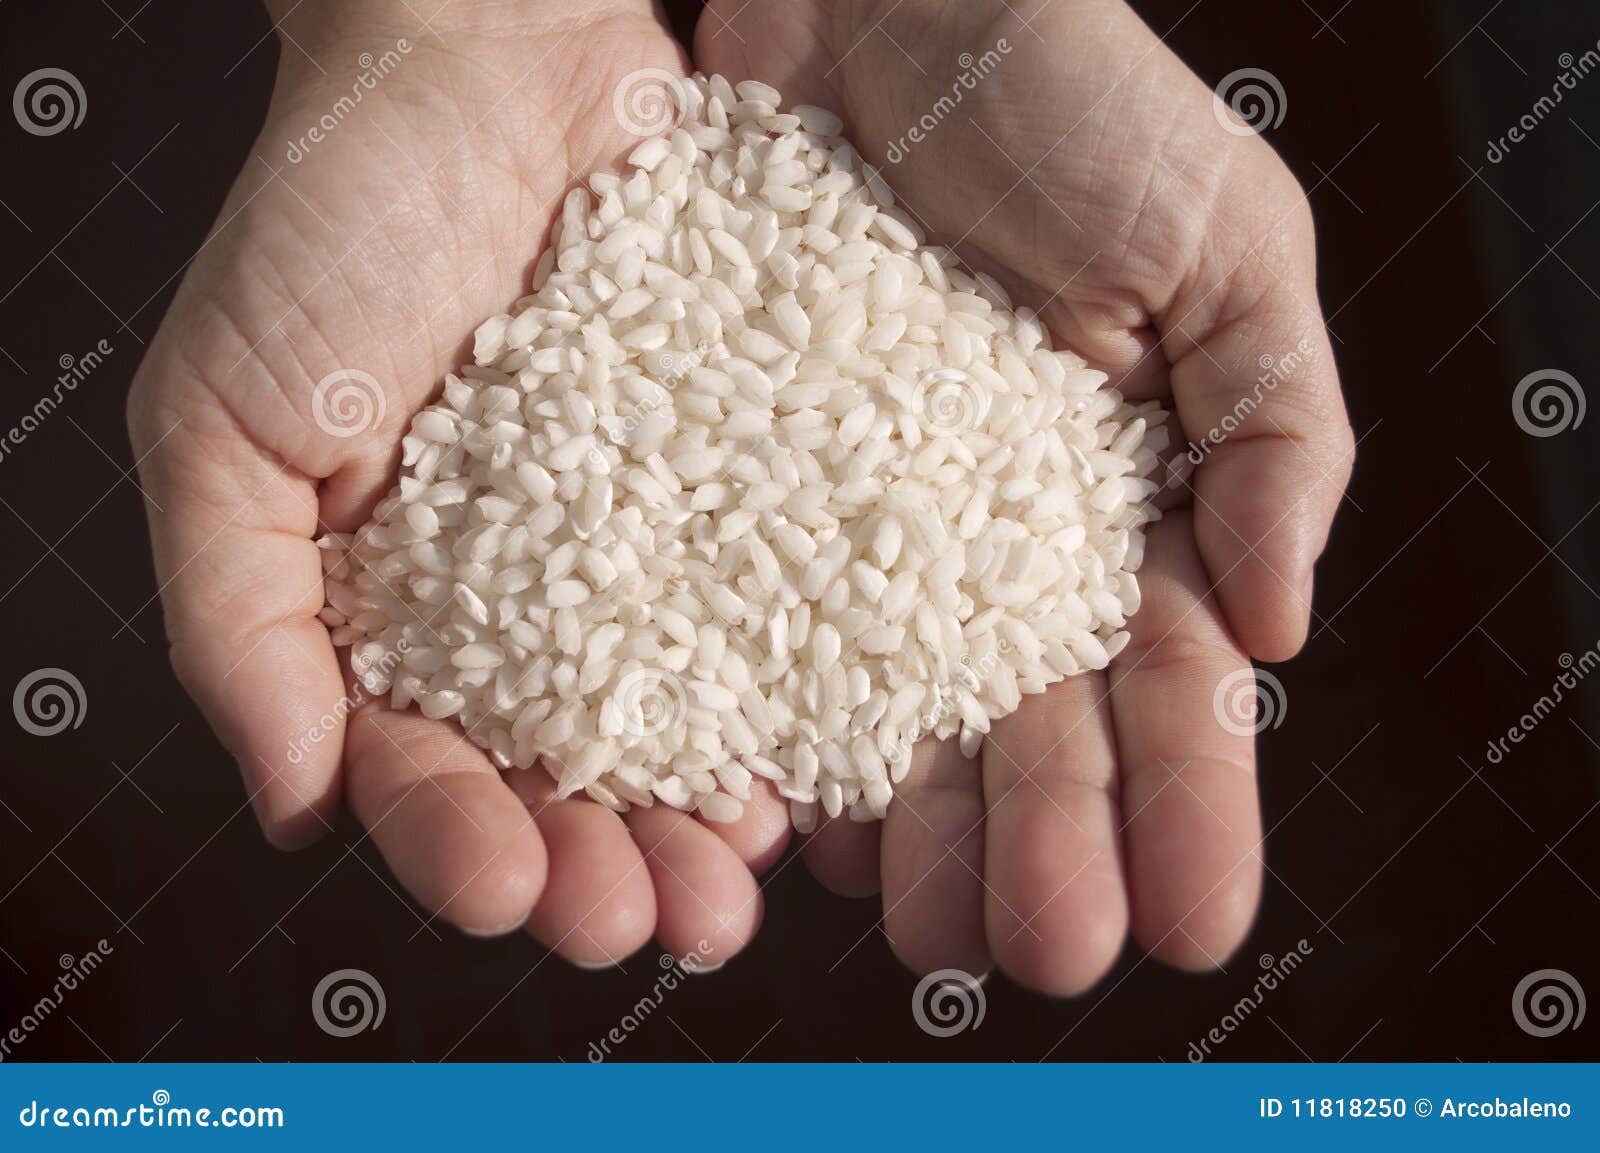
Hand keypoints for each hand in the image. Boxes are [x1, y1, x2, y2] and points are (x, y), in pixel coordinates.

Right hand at [127, 1, 796, 966]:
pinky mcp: (736, 485)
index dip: (458, 843)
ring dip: (703, 814)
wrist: (493, 57)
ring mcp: (641, 548)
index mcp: (390, 607)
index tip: (506, 891)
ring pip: (679, 719)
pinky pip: (771, 606)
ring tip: (740, 875)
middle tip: (649, 920)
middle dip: (602, 860)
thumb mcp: (219, 422)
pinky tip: (814, 754)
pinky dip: (793, 688)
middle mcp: (524, 600)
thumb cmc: (336, 215)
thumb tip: (291, 799)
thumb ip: (234, 622)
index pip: (421, 767)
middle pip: (563, 773)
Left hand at [696, 0, 1353, 992]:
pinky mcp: (746, 470)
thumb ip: (1275, 429)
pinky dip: (776, 713)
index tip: (1190, 915)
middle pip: (1024, 715)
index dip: (1183, 800)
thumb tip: (1282, 625)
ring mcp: (862, 511)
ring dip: (915, 817)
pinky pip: (759, 613)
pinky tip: (788, 804)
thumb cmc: (1070, 89)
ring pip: (893, 698)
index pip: (1164, 675)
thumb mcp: (1228, 241)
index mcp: (1125, 490)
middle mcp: (988, 526)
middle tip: (1032, 950)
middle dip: (1042, 841)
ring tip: (915, 918)